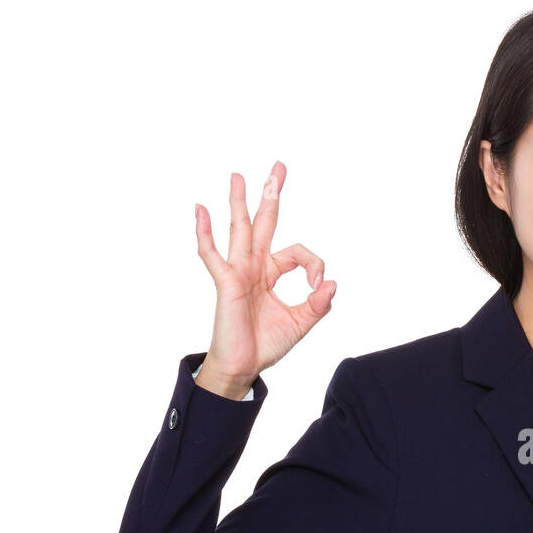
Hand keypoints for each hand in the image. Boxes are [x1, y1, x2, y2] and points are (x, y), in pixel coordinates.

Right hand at [193, 161, 334, 390]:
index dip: (314, 264)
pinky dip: (205, 233)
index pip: (298, 252)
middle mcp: (254, 266)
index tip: (319, 285)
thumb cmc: (266, 344)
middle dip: (271, 194)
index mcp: (271, 272)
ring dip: (239, 202)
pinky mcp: (226, 283)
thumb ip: (317, 304)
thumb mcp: (300, 322)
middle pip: (264, 222)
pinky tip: (200, 209)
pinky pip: (212, 254)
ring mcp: (238, 272)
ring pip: (239, 229)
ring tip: (239, 176)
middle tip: (279, 166)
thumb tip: (332, 283)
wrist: (244, 366)